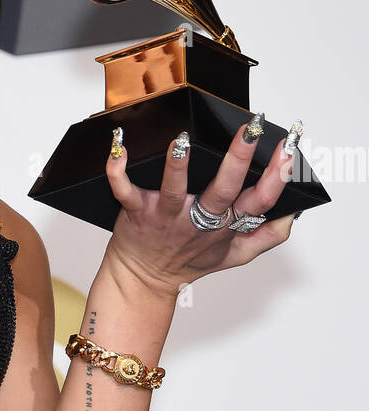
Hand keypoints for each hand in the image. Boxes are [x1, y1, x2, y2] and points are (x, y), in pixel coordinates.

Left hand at [102, 122, 296, 300]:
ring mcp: (167, 216)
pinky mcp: (137, 213)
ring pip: (174, 190)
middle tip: (250, 131)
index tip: (288, 148)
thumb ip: (267, 237)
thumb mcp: (235, 255)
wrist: (144, 279)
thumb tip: (292, 214)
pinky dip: (117, 172)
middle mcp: (199, 220)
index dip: (278, 176)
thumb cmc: (188, 261)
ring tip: (182, 139)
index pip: (260, 200)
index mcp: (225, 225)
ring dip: (176, 165)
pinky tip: (118, 150)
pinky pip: (125, 192)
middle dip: (238, 160)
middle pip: (224, 190)